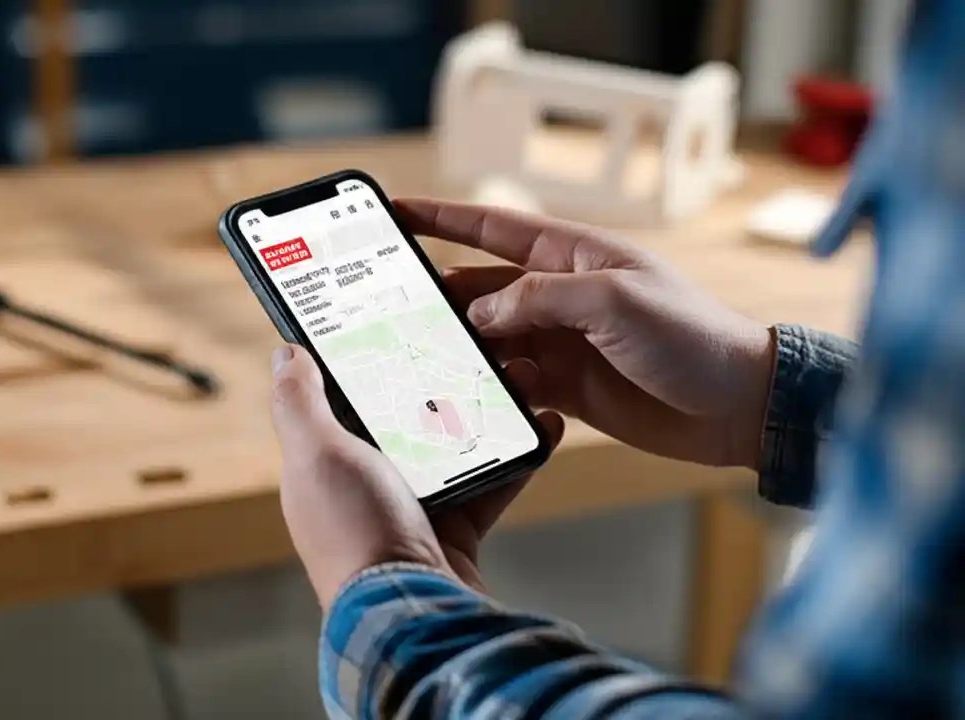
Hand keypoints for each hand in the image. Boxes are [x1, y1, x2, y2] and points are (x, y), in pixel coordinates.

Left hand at [270, 345, 564, 605]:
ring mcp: (412, 508)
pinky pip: (490, 481)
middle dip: (442, 377)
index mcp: (324, 463)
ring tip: (518, 374)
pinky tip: (542, 424)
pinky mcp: (455, 529)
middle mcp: (365, 484)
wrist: (414, 614)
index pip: (342, 398)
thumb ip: (299, 402)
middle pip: (405, 415)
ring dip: (486, 408)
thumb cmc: (355, 534)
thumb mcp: (315, 454)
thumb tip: (284, 352)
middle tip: (476, 342)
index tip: (402, 322)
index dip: (369, 359)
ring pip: (453, 443)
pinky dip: (517, 454)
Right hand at [395, 198, 773, 469]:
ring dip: (465, 350)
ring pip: (491, 340)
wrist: (738, 405)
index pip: (493, 228)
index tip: (396, 212)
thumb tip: (480, 314)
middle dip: (439, 298)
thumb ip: (539, 298)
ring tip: (429, 361)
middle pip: (481, 290)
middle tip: (393, 310)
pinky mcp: (567, 386)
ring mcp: (562, 342)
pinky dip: (492, 389)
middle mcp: (562, 295)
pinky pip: (512, 383)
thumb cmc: (691, 337)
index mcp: (574, 256)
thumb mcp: (612, 301)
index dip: (442, 218)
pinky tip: (477, 397)